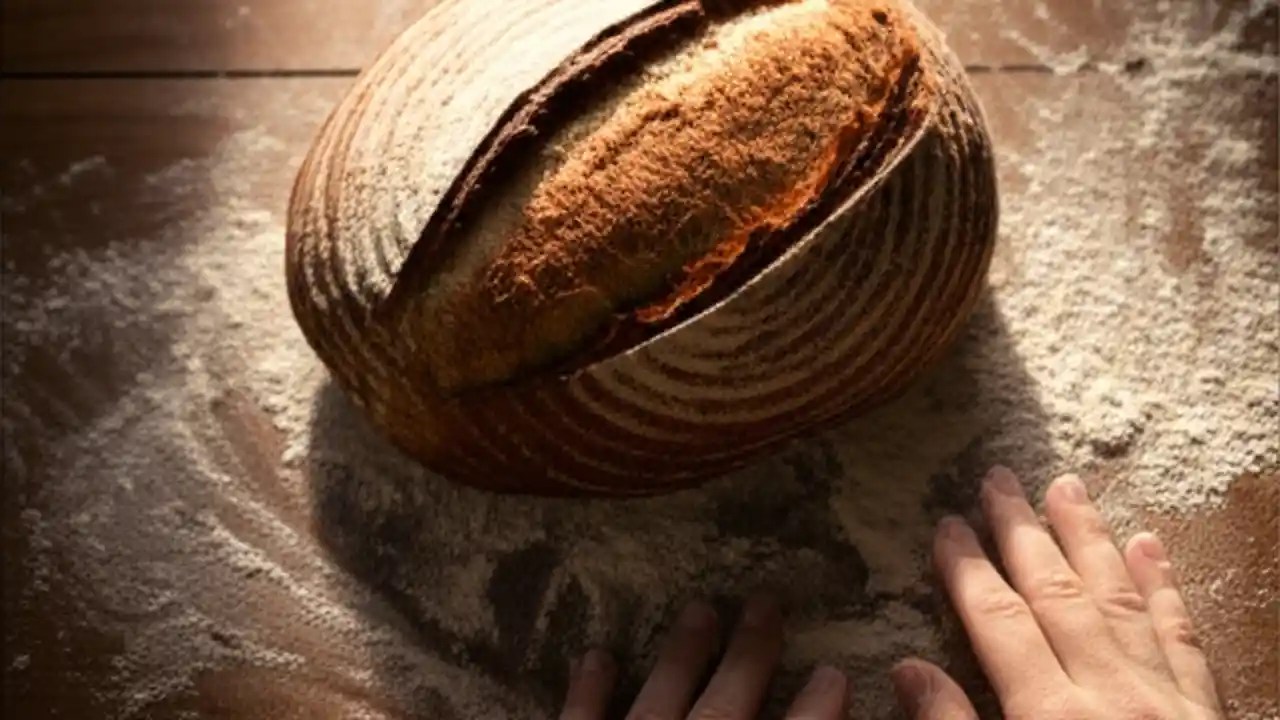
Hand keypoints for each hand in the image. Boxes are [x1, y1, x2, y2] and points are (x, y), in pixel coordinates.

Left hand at [559, 594, 847, 719]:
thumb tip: (801, 696)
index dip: (814, 711)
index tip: (835, 672)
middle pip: (725, 708)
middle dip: (748, 655)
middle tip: (765, 603)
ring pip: (658, 703)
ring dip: (680, 656)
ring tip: (699, 609)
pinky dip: (587, 692)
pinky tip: (596, 656)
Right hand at [892, 467, 1223, 719]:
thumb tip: (909, 668)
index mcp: (1052, 716)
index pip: (999, 623)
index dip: (968, 571)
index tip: (946, 523)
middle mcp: (1110, 693)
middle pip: (1059, 595)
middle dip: (1024, 534)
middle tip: (1000, 479)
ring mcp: (1166, 700)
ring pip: (1121, 599)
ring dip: (1090, 539)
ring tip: (1068, 487)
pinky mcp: (1208, 715)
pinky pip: (1184, 638)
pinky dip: (1165, 589)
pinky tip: (1153, 548)